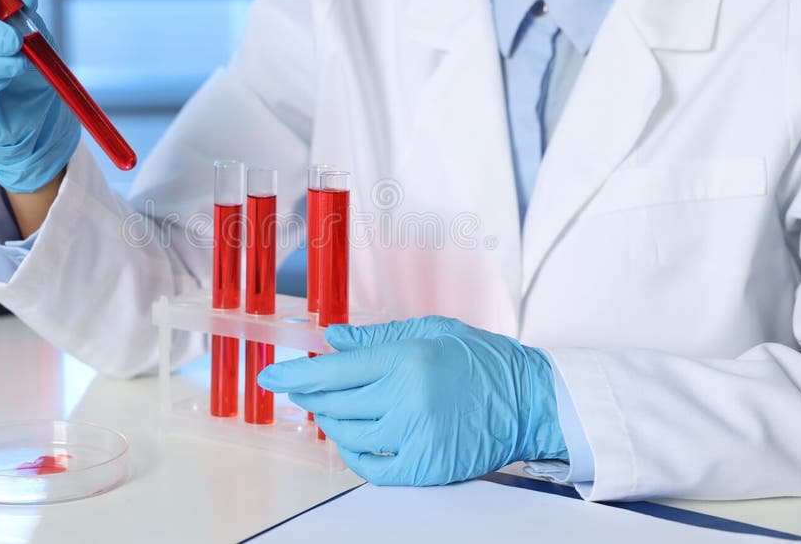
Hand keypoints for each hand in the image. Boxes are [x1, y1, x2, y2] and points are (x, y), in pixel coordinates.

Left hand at [258, 316, 567, 484]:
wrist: (528, 399)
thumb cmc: (481, 360)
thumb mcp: (429, 331)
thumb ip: (376, 338)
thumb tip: (331, 339)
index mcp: (406, 358)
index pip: (335, 370)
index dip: (298, 376)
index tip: (272, 377)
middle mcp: (407, 398)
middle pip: (337, 405)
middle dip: (312, 398)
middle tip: (304, 391)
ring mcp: (417, 436)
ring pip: (350, 436)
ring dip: (332, 424)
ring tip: (331, 411)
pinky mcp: (428, 466)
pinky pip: (374, 469)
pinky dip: (355, 456)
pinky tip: (353, 441)